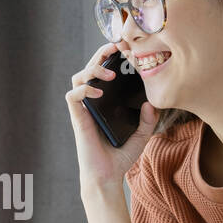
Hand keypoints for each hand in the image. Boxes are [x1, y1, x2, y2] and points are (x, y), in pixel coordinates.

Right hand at [65, 41, 158, 191]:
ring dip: (93, 68)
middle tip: (117, 46)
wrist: (107, 177)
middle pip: (90, 66)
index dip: (112, 56)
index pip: (105, 71)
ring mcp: (84, 109)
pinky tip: (98, 92)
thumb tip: (151, 103)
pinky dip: (84, 89)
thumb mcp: (142, 135)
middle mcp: (93, 102)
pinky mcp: (77, 118)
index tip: (127, 48)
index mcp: (106, 101)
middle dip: (101, 53)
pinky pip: (72, 95)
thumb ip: (148, 119)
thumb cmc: (120, 157)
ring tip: (110, 74)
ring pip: (79, 76)